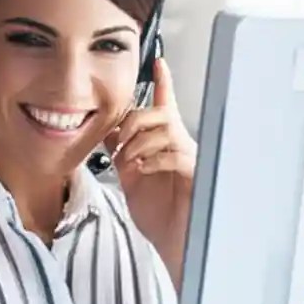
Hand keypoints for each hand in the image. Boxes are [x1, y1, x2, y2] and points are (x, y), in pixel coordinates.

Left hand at [104, 59, 196, 284]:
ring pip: (165, 129)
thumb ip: (122, 153)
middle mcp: (180, 146)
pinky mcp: (195, 174)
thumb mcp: (131, 177)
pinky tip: (142, 172)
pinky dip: (151, 160)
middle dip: (133, 122)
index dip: (164, 82)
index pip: (166, 105)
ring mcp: (190, 158)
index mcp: (165, 144)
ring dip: (138, 144)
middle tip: (119, 144)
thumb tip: (107, 132)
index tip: (159, 62)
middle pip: (160, 112)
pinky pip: (174, 153)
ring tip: (128, 164)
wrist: (172, 242)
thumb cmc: (158, 213)